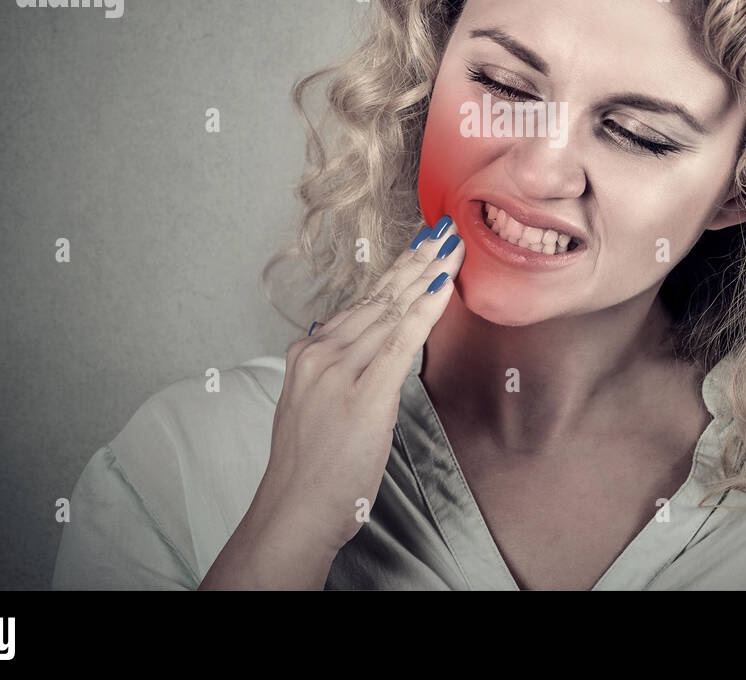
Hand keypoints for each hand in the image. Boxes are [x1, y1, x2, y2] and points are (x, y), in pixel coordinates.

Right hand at [199, 217, 464, 588]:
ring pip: (391, 312)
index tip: (422, 246)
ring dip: (427, 275)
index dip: (397, 272)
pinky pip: (400, 342)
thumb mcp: (313, 404)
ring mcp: (339, 373)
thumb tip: (356, 342)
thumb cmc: (308, 467)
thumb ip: (335, 369)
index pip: (364, 302)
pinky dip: (423, 310)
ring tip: (452, 248)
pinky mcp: (363, 396)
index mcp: (309, 353)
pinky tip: (442, 286)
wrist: (292, 512)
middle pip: (379, 298)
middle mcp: (320, 354)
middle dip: (417, 262)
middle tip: (446, 232)